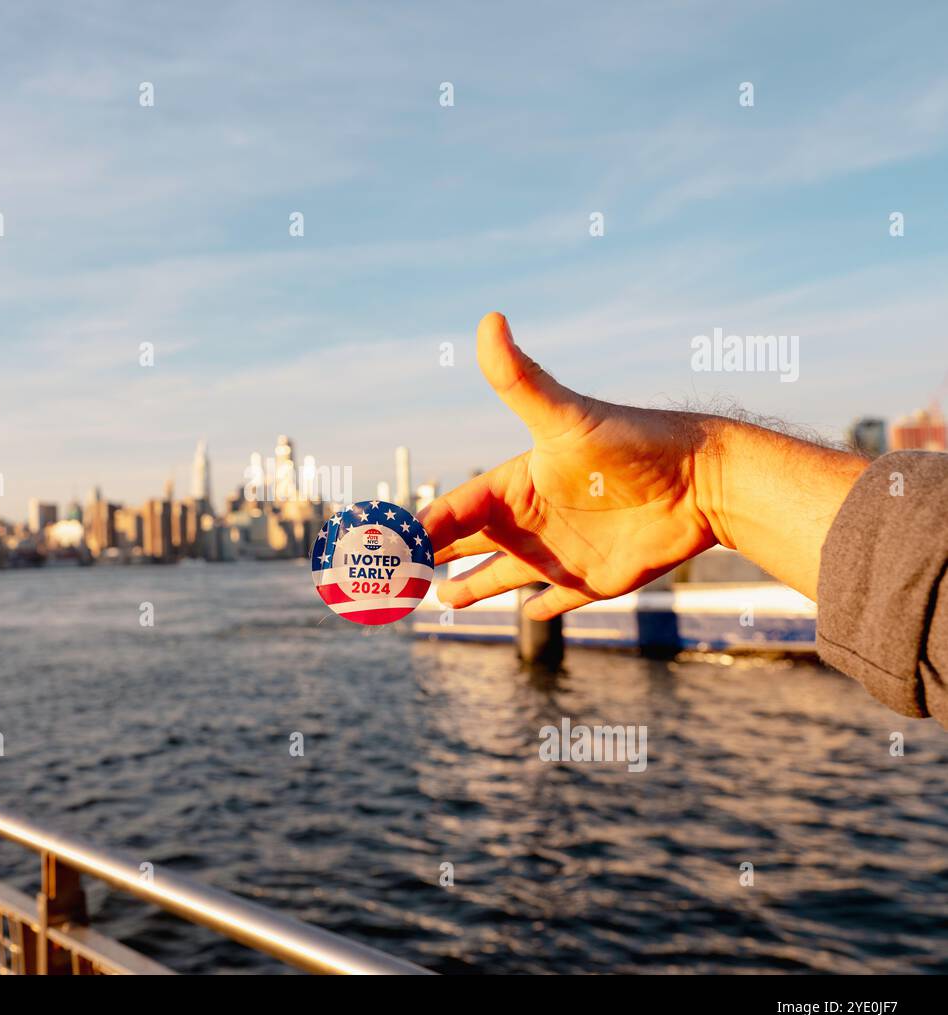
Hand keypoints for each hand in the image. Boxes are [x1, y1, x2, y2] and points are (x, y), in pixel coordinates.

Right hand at [423, 313, 869, 618]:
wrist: (704, 479)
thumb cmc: (632, 443)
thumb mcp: (565, 416)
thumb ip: (520, 379)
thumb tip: (490, 319)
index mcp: (515, 485)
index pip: (455, 510)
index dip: (421, 527)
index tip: (388, 546)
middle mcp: (533, 519)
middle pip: (470, 542)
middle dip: (432, 557)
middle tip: (394, 575)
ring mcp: (561, 552)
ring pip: (504, 575)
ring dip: (474, 586)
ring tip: (441, 599)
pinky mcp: (594, 580)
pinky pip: (559, 598)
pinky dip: (543, 607)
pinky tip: (528, 617)